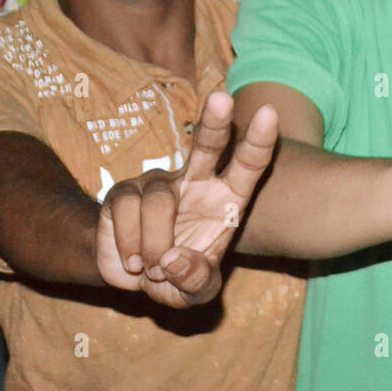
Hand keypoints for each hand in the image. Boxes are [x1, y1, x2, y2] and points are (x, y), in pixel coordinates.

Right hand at [96, 91, 276, 307]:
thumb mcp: (195, 292)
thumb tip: (174, 260)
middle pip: (207, 145)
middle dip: (214, 122)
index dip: (259, 140)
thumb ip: (196, 282)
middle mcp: (196, 181)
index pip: (249, 164)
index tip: (269, 113)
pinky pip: (125, 213)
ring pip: (159, 201)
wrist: (135, 280)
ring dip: (153, 244)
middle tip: (221, 99)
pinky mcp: (123, 193)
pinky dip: (128, 248)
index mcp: (228, 198)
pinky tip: (132, 262)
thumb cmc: (179, 276)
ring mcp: (158, 182)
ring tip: (152, 268)